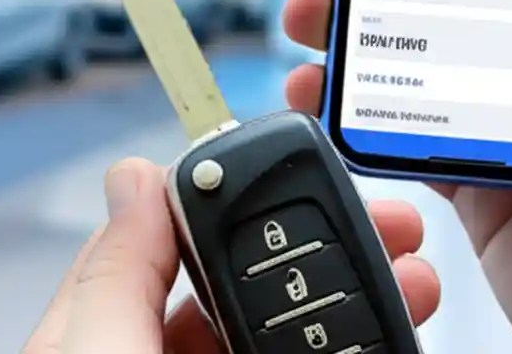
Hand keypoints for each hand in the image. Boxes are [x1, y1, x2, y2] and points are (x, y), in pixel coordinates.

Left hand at [24, 157, 439, 353]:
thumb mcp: (93, 350)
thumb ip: (116, 270)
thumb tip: (131, 175)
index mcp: (112, 337)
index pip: (185, 252)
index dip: (249, 207)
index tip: (308, 180)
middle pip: (262, 294)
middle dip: (331, 254)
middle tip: (393, 231)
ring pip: (307, 335)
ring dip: (369, 303)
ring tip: (418, 283)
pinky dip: (374, 345)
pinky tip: (398, 332)